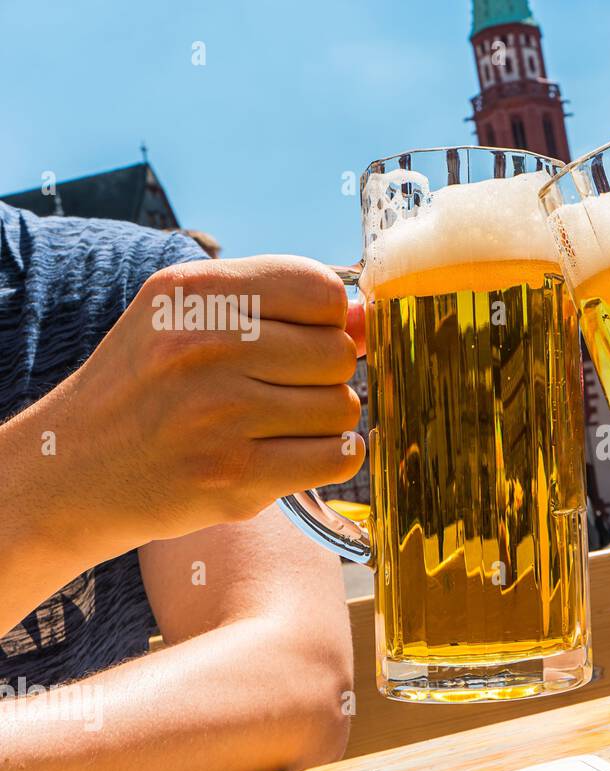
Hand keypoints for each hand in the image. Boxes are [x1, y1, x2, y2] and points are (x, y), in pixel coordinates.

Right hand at [46, 255, 364, 553]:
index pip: (320, 289)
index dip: (324, 319)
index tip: (296, 340)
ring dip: (323, 422)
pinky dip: (329, 459)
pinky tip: (289, 455)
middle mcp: (206, 346)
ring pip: (343, 407)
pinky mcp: (237, 477)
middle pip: (338, 353)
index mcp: (194, 292)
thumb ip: (280, 312)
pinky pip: (339, 457)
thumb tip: (370, 319)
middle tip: (277, 392)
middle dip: (322, 376)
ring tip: (273, 426)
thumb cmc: (147, 389)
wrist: (74, 470)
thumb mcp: (189, 321)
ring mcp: (221, 414)